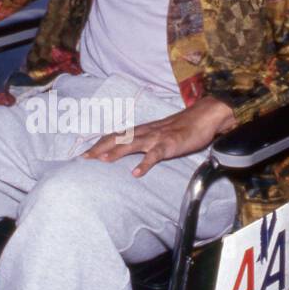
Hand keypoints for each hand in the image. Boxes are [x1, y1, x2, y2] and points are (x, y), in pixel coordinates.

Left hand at [81, 97, 236, 177]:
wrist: (204, 116)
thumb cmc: (182, 127)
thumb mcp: (159, 134)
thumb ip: (146, 142)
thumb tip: (132, 150)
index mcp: (142, 130)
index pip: (115, 135)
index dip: (99, 143)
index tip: (84, 153)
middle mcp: (145, 131)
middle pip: (117, 138)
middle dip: (99, 148)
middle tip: (83, 159)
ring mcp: (157, 137)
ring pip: (132, 143)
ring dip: (116, 152)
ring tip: (101, 161)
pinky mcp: (169, 144)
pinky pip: (155, 155)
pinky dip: (145, 163)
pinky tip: (136, 173)